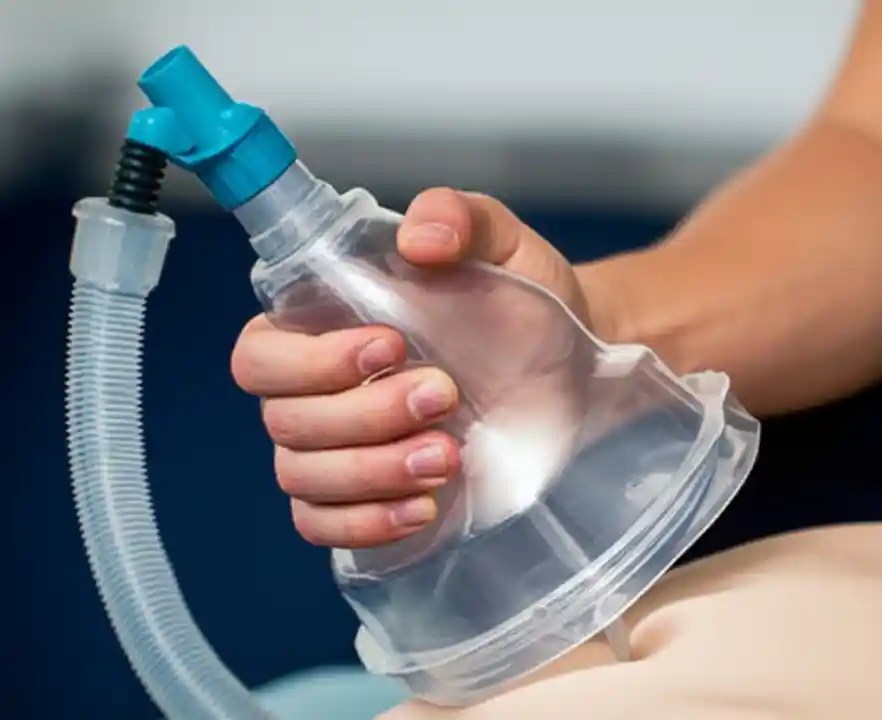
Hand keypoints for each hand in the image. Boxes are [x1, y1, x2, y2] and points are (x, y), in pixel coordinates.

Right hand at [231, 188, 585, 547]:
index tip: (390, 346)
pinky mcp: (371, 498)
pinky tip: (423, 506)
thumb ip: (458, 217)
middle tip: (445, 395)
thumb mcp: (504, 245)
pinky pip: (324, 526)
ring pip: (304, 478)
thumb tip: (419, 237)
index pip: (261, 354)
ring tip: (448, 454)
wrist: (571, 372)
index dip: (310, 360)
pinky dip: (366, 523)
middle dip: (364, 414)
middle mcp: (320, 391)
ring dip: (373, 471)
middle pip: (285, 422)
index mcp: (326, 325)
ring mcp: (341, 451)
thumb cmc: (522, 306)